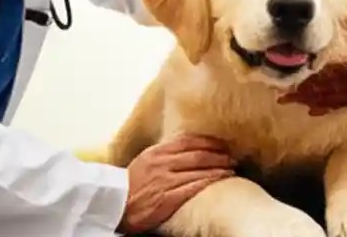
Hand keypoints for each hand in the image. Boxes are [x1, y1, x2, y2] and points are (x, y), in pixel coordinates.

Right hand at [117, 133, 235, 233]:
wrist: (113, 206)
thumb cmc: (131, 185)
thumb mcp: (145, 161)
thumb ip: (165, 154)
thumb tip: (188, 148)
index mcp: (156, 152)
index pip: (189, 141)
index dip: (210, 142)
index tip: (223, 144)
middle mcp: (161, 163)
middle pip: (199, 155)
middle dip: (220, 155)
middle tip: (234, 158)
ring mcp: (164, 180)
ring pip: (199, 170)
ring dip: (219, 169)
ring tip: (231, 170)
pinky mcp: (166, 198)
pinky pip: (193, 187)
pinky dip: (209, 183)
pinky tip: (220, 181)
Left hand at [280, 27, 346, 114]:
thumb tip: (341, 34)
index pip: (325, 71)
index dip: (305, 74)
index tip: (287, 74)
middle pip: (322, 88)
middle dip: (300, 91)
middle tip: (278, 94)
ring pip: (329, 99)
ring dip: (308, 100)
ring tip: (289, 102)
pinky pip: (343, 104)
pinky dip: (326, 107)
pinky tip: (314, 109)